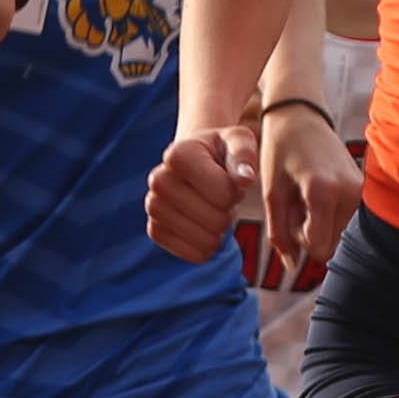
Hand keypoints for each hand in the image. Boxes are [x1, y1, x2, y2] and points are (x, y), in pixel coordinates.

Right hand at [146, 126, 257, 263]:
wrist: (197, 164)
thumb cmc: (222, 152)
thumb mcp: (239, 142)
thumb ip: (245, 156)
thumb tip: (245, 179)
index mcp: (177, 154)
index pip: (224, 194)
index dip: (235, 191)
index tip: (228, 178)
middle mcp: (158, 180)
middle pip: (216, 220)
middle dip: (228, 211)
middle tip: (222, 196)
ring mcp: (152, 207)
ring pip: (207, 242)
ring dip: (219, 230)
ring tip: (213, 207)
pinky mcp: (155, 231)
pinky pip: (196, 256)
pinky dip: (208, 246)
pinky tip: (203, 224)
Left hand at [257, 100, 364, 279]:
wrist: (300, 117)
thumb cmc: (279, 151)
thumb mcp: (272, 192)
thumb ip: (279, 233)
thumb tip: (290, 266)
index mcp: (324, 191)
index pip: (318, 248)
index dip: (298, 239)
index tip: (288, 214)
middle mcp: (350, 192)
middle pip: (329, 244)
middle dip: (309, 232)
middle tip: (294, 201)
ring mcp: (360, 190)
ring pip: (337, 233)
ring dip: (318, 222)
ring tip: (304, 193)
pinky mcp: (363, 188)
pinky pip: (343, 219)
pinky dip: (327, 213)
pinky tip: (316, 190)